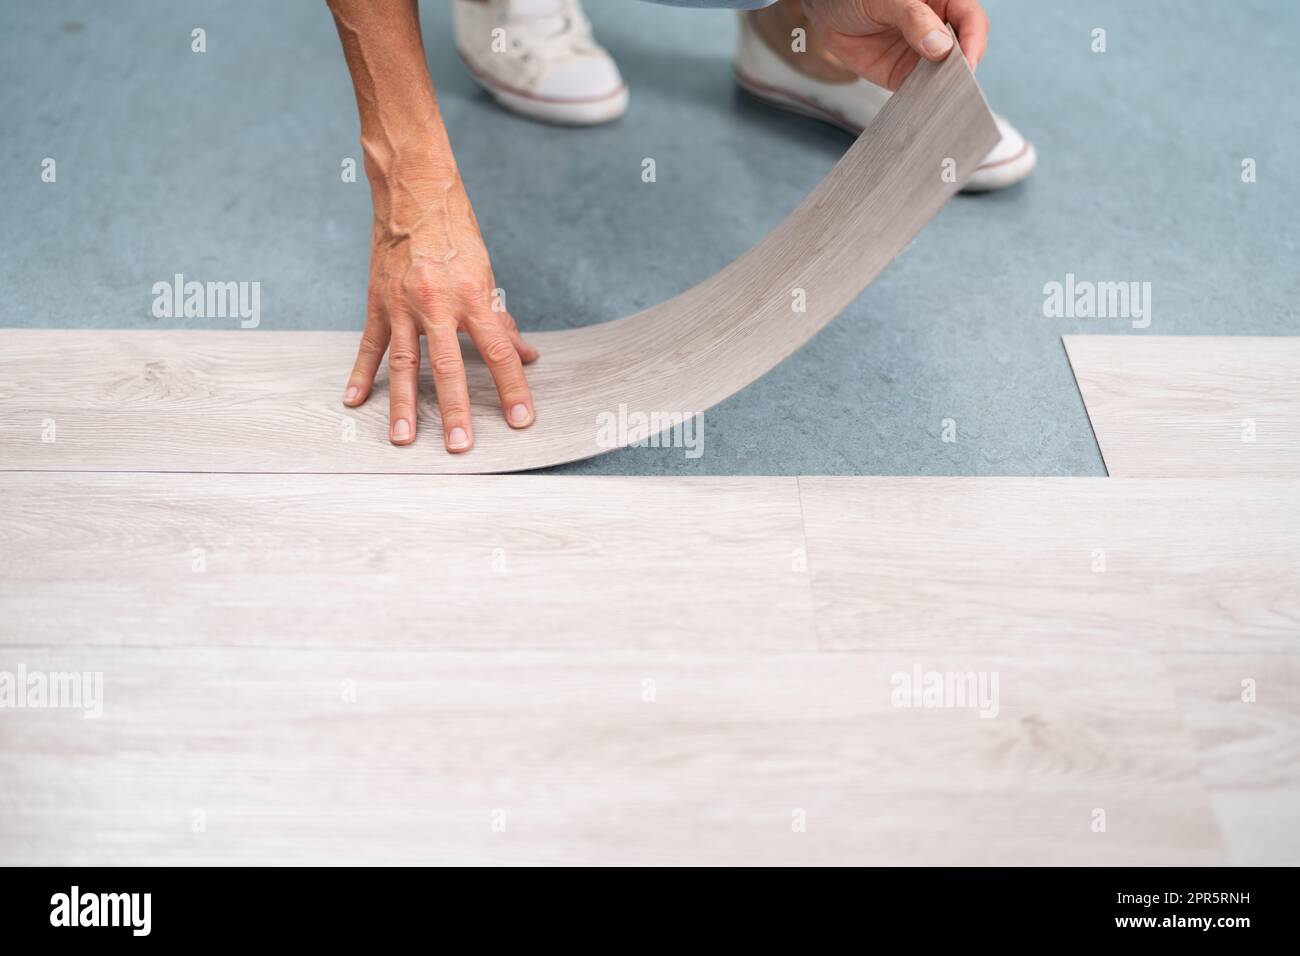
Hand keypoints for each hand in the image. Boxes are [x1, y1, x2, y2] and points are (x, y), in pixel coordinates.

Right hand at [341, 150, 537, 451]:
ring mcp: (403, 305)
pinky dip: (360, 374)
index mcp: (472, 296)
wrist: (414, 192)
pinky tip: (353, 401)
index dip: (512, 388)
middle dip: (455, 409)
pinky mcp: (377, 302)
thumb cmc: (455, 232)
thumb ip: (501, 320)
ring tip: (402, 439)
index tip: (521, 420)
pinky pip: (369, 346)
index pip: (499, 352)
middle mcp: (437, 303)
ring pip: (405, 363)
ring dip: (404, 405)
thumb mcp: (486, 274)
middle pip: (449, 366)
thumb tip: (527, 354)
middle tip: (459, 446)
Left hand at [802, 0, 988, 90]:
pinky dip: (924, 99)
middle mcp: (938, 27)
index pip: (970, 19)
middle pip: (964, 49)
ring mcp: (922, 53)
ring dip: (945, 88)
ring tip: (942, 98)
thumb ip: (914, 19)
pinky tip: (923, 105)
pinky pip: (920, 89)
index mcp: (943, 0)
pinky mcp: (904, 75)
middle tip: (957, 83)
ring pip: (945, 74)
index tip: (967, 59)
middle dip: (963, 67)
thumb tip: (941, 46)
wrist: (826, 11)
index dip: (973, 39)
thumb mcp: (886, 0)